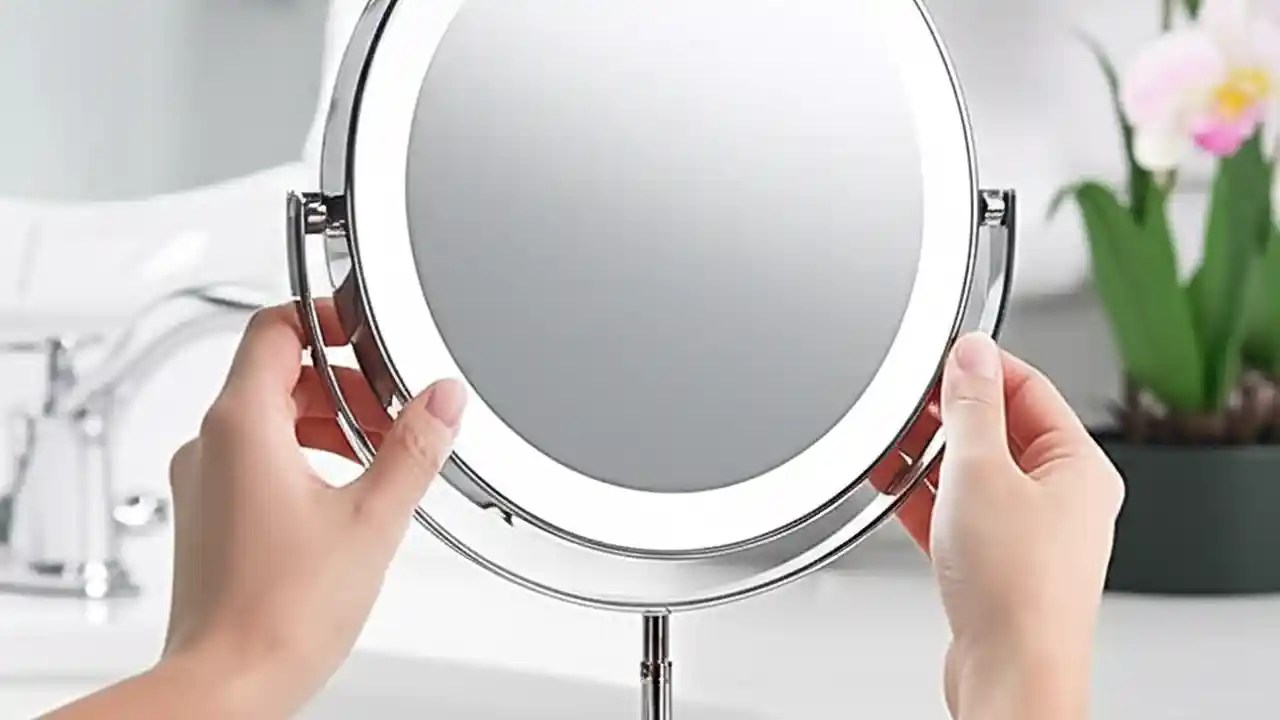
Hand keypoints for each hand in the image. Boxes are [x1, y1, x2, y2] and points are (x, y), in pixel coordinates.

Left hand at [48, 304, 466, 718]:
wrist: (228, 686)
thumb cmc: (279, 613)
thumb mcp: (373, 517)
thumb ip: (414, 448)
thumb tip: (443, 399)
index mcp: (242, 425)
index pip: (274, 328)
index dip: (326, 317)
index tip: (366, 328)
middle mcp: (210, 446)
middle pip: (278, 374)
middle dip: (344, 384)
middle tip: (394, 411)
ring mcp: (205, 482)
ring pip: (268, 418)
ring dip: (327, 421)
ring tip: (379, 456)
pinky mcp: (211, 515)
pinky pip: (256, 458)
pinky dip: (303, 456)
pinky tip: (345, 494)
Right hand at [873, 333, 1123, 719]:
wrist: (1010, 673)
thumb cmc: (1017, 590)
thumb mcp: (982, 472)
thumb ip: (972, 406)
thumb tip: (973, 353)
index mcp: (1079, 466)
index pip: (1029, 386)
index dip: (980, 365)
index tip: (939, 355)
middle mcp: (1061, 497)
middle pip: (999, 429)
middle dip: (946, 416)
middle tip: (905, 404)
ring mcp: (1028, 532)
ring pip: (973, 473)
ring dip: (929, 459)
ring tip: (889, 447)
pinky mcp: (996, 563)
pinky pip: (957, 513)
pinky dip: (924, 498)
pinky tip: (892, 489)